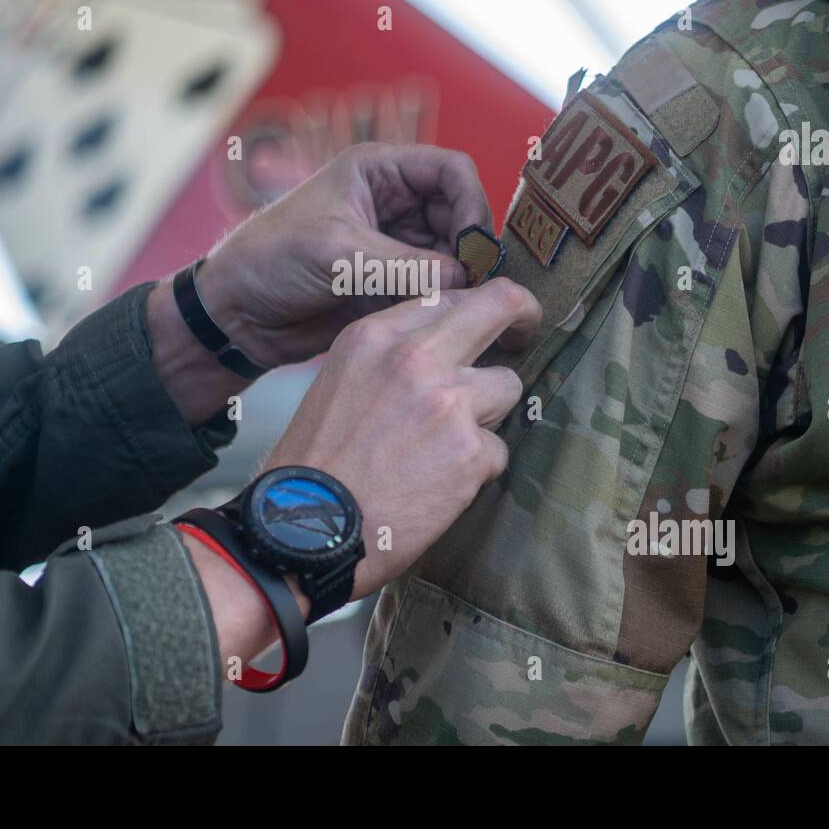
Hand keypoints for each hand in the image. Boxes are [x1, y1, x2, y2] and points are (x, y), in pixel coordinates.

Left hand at [178, 142, 492, 367]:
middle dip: (471, 248)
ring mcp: (395, 246)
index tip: (471, 247)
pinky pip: (436, 289)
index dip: (471, 203)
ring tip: (458, 308)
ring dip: (461, 281)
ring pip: (453, 256)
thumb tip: (467, 279)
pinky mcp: (392, 285)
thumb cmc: (271, 261)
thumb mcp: (338, 254)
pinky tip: (445, 322)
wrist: (235, 314)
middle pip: (460, 215)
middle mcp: (393, 203)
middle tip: (475, 287)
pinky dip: (445, 304)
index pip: (452, 171)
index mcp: (379, 171)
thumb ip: (404, 265)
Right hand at [261, 277, 541, 600]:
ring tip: (447, 447)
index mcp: (374, 337)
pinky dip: (476, 470)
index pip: (445, 295)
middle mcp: (416, 358)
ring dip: (489, 414)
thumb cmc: (311, 468)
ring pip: (509, 385)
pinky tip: (438, 487)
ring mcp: (449, 402)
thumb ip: (386, 361)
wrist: (304, 533)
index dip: (471, 309)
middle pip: (501, 304)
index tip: (484, 323)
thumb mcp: (336, 384)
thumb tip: (436, 356)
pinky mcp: (470, 452)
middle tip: (525, 332)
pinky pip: (498, 451)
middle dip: (522, 315)